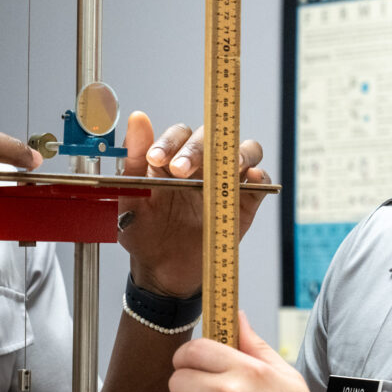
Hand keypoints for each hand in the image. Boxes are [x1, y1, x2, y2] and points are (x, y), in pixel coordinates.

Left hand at [117, 113, 267, 296]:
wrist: (162, 272)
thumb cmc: (144, 233)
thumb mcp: (131, 199)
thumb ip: (134, 159)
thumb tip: (138, 119)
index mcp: (173, 158)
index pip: (179, 134)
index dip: (170, 141)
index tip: (156, 159)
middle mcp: (202, 164)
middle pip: (212, 138)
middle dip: (197, 149)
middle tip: (181, 170)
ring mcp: (225, 181)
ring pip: (244, 150)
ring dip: (236, 154)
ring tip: (224, 168)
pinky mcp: (244, 201)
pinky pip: (260, 181)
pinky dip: (258, 177)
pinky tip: (247, 180)